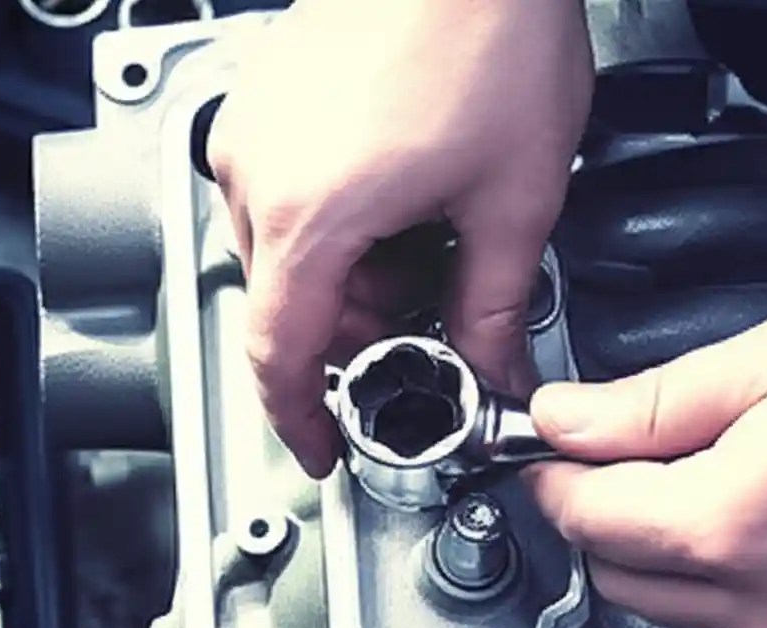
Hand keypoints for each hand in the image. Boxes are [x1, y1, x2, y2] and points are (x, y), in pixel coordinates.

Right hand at [208, 0, 593, 476]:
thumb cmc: (487, 29)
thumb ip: (494, 305)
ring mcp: (255, 128)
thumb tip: (494, 366)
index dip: (301, 419)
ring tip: (430, 235)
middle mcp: (259, 171)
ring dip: (355, 274)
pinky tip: (402, 190)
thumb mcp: (511, 197)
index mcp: (310, 213)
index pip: (279, 355)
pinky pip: (284, 193)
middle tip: (433, 319)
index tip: (323, 446)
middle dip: (361, 331)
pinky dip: (339, 221)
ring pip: (287, 251)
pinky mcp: (268, 99)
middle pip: (291, 305)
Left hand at [527, 301, 766, 627]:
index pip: (581, 514)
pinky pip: (747, 624)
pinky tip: (766, 515)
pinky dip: (727, 576)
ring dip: (659, 546)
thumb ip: (654, 400)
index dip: (549, 470)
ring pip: (676, 606)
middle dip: (597, 510)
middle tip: (620, 451)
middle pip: (617, 571)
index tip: (550, 441)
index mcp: (728, 521)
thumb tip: (567, 415)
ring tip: (702, 471)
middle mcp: (762, 599)